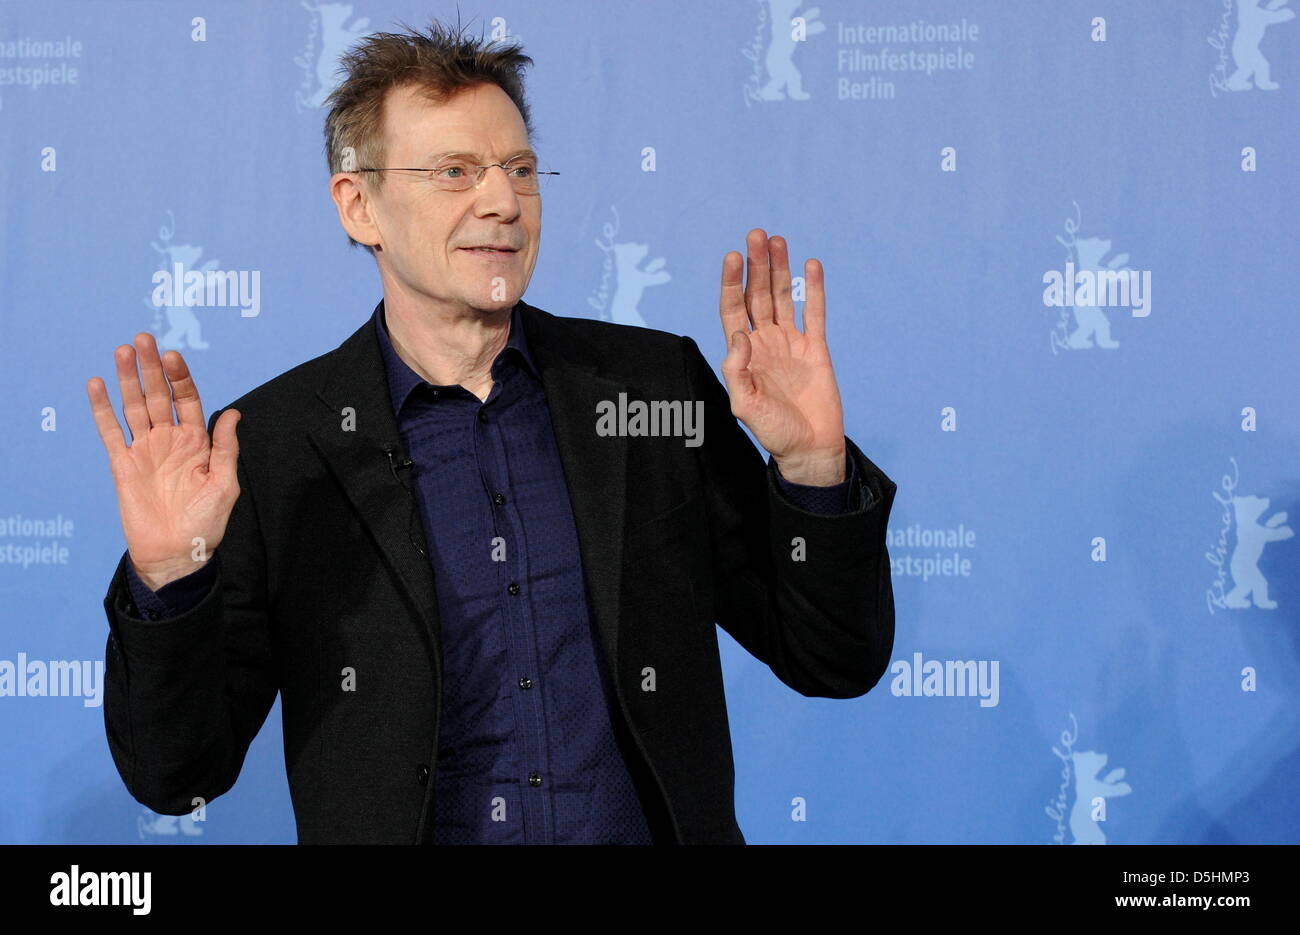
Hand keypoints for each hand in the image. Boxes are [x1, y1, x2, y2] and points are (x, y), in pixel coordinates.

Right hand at [87, 333, 241, 589]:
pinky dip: (102, 408)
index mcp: (197, 442)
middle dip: (151, 367)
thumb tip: (233, 413)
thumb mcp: (224, 483)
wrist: (177, 554)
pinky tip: (97, 384)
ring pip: (134, 406)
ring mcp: (145, 450)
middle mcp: (170, 441)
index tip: (172, 355)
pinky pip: (110, 431)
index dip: (180, 377)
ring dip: (128, 379)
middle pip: (159, 396)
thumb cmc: (207, 523)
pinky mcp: (123, 464)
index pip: (188, 400)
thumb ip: (225, 447)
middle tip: (143, 339)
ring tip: (122, 351)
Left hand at [718, 229, 845, 484]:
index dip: (731, 282)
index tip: (732, 256)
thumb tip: (738, 335)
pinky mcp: (817, 349)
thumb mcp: (745, 406)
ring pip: (783, 297)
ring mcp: (791, 343)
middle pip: (758, 295)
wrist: (809, 449)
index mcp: (744, 354)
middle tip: (756, 235)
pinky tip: (811, 265)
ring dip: (780, 269)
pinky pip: (815, 313)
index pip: (733, 309)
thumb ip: (736, 372)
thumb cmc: (773, 432)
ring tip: (777, 240)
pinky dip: (814, 289)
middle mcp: (765, 343)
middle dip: (756, 266)